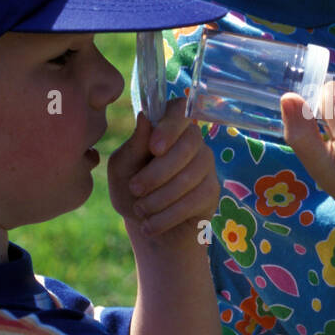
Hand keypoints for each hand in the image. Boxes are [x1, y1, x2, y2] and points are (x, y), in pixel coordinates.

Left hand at [108, 100, 219, 247]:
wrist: (147, 225)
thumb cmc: (132, 190)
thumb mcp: (122, 169)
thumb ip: (134, 145)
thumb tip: (144, 117)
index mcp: (167, 127)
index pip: (180, 109)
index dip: (170, 126)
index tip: (155, 147)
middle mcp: (192, 140)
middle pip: (187, 145)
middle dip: (157, 172)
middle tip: (134, 189)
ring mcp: (206, 164)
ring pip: (191, 175)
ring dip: (159, 197)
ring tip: (140, 210)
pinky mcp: (212, 190)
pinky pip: (194, 200)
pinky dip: (167, 216)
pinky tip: (151, 225)